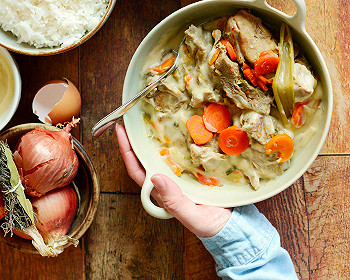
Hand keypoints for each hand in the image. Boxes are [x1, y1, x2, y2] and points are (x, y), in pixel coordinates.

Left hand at [116, 125, 231, 237]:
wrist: (232, 223)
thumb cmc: (212, 224)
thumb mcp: (194, 218)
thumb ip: (175, 202)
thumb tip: (156, 178)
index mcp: (162, 192)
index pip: (138, 170)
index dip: (127, 152)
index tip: (122, 133)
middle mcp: (167, 182)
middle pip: (146, 159)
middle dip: (137, 140)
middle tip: (132, 119)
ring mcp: (180, 175)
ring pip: (161, 154)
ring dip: (154, 138)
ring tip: (150, 119)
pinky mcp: (194, 170)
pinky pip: (180, 153)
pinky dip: (176, 141)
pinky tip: (178, 129)